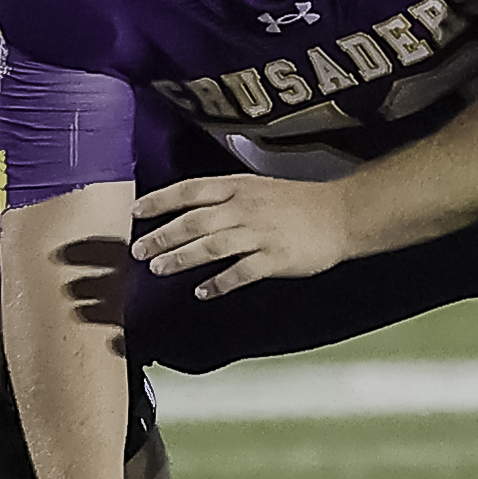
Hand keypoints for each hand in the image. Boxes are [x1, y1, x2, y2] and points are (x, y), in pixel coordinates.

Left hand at [131, 175, 356, 299]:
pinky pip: (240, 273)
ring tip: (158, 269)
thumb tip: (190, 211)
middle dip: (162, 236)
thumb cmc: (299, 201)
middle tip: (138, 251)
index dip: (160, 201)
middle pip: (194, 221)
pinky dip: (219, 283)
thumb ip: (226, 197)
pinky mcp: (274, 258)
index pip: (190, 190)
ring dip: (181, 259)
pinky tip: (202, 292)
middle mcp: (244, 207)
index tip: (136, 212)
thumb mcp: (258, 187)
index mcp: (238, 186)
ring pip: (210, 246)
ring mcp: (259, 233)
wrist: (341, 214)